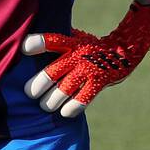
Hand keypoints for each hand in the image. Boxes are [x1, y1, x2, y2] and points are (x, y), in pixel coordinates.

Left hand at [22, 1, 149, 117]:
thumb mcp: (76, 37)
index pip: (52, 41)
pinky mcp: (99, 82)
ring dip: (51, 101)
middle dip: (38, 86)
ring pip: (64, 89)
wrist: (124, 50)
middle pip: (52, 72)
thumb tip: (31, 43)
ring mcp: (89, 70)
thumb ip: (58, 41)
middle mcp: (78, 56)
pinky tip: (65, 112)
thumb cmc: (92, 46)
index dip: (38, 44)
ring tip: (46, 106)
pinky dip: (71, 108)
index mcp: (71, 43)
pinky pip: (82, 99)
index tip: (25, 49)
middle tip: (30, 93)